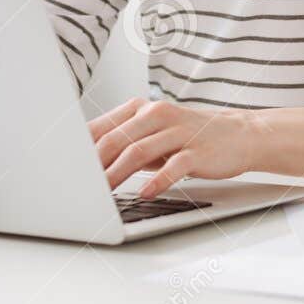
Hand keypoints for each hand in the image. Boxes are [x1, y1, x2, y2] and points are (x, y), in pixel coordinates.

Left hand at [90, 98, 256, 197]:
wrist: (239, 134)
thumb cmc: (188, 137)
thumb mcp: (153, 134)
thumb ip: (124, 142)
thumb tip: (86, 163)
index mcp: (141, 110)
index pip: (102, 128)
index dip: (80, 150)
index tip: (64, 169)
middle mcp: (157, 115)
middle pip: (115, 139)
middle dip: (93, 165)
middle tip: (78, 186)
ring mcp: (178, 131)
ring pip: (138, 151)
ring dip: (116, 174)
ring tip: (102, 193)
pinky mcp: (198, 149)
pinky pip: (173, 166)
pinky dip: (156, 181)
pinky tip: (144, 193)